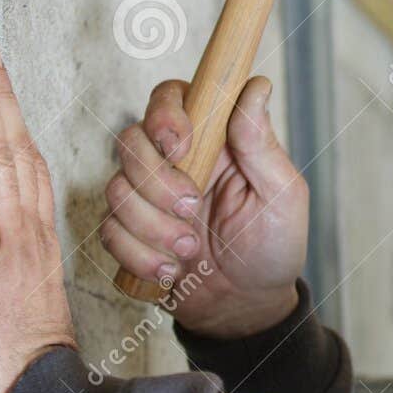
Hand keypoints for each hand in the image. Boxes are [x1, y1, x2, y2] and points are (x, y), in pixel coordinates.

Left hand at [0, 39, 76, 392]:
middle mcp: (28, 234)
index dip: (13, 124)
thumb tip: (16, 265)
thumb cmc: (32, 371)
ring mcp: (8, 242)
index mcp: (39, 245)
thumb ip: (26, 280)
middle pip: (16, 150)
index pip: (28, 171)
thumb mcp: (30, 316)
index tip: (0, 84)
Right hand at [99, 76, 306, 337]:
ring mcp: (148, 199)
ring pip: (117, 190)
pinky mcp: (130, 235)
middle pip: (131, 141)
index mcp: (213, 141)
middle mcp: (175, 163)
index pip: (171, 98)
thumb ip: (262, 144)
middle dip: (157, 180)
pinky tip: (171, 271)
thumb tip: (257, 86)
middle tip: (192, 208)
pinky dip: (140, 256)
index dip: (164, 115)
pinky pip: (109, 233)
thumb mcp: (282, 195)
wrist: (249, 306)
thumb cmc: (274, 245)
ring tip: (191, 250)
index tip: (180, 145)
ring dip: (153, 226)